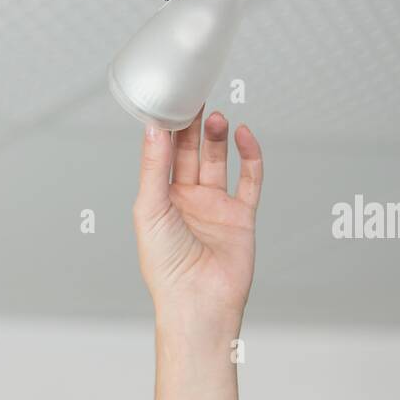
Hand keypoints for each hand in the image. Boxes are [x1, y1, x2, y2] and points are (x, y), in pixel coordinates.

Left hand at [132, 106, 262, 318]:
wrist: (198, 302)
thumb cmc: (165, 267)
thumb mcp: (150, 209)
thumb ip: (154, 168)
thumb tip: (152, 128)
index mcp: (160, 201)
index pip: (163, 156)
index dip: (166, 130)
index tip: (169, 101)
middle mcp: (187, 201)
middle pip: (190, 153)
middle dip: (192, 126)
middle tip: (194, 98)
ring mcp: (215, 207)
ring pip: (218, 161)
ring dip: (216, 137)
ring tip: (214, 115)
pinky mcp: (242, 216)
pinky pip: (249, 180)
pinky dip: (250, 156)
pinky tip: (243, 135)